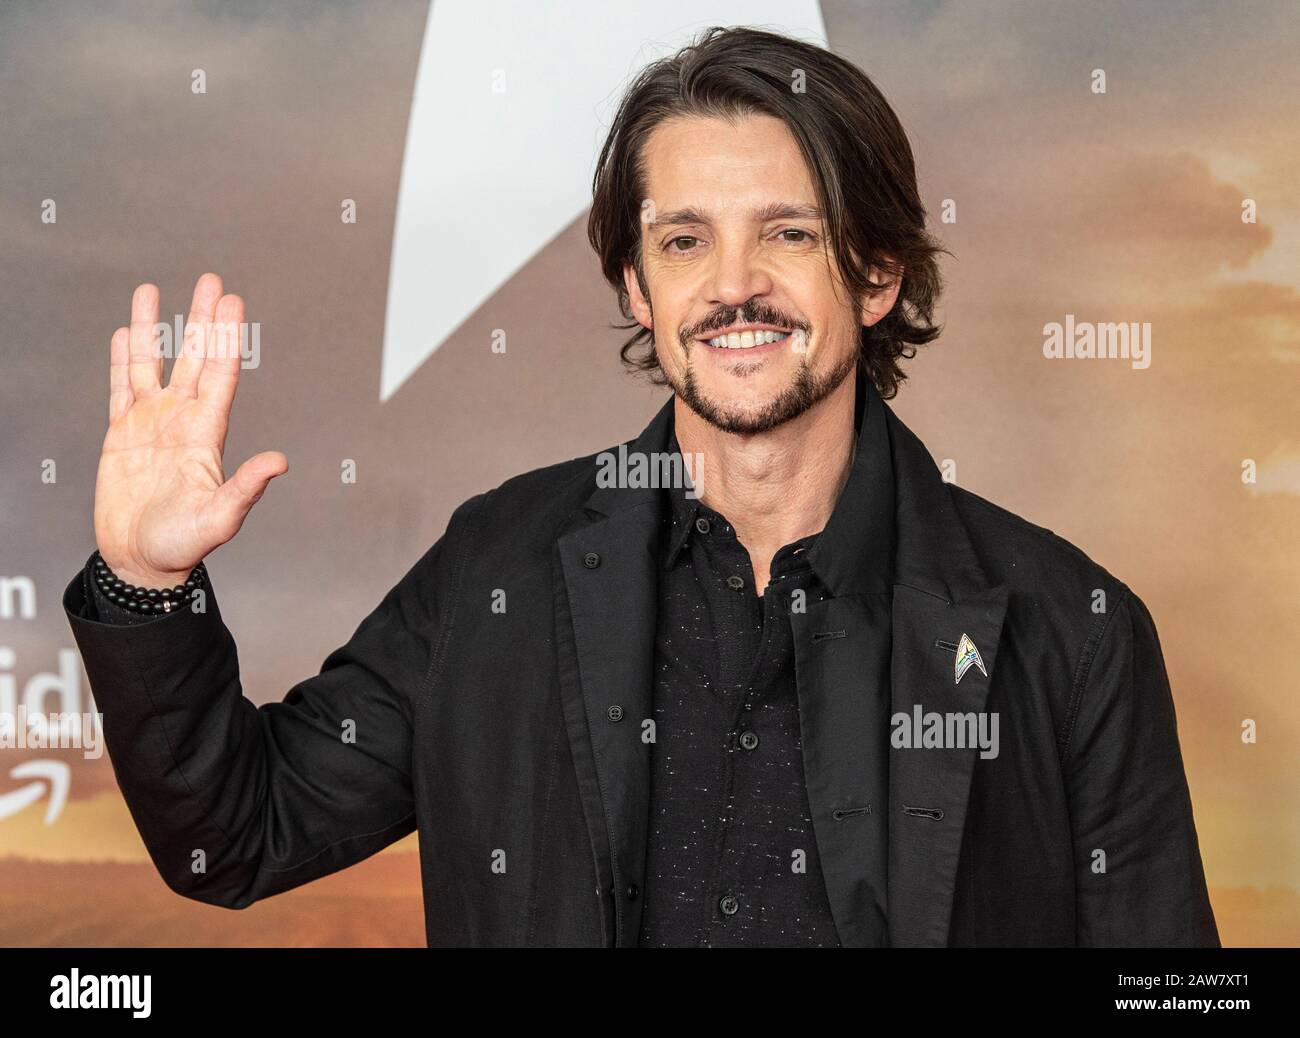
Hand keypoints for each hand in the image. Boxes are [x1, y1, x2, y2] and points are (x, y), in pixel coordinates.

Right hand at [93, 273, 286, 588]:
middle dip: (202, 320)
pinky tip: (123, 333)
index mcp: (206, 433)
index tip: (233, 302)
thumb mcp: (220, 518)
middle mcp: (182, 420)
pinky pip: (120, 387)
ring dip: (152, 327)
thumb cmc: (183, 545)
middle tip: (211, 280)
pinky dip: (121, 360)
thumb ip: (247, 487)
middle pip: (193, 357)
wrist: (141, 561)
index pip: (219, 374)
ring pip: (151, 363)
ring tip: (151, 289)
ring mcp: (151, 424)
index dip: (226, 338)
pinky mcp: (120, 434)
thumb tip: (281, 462)